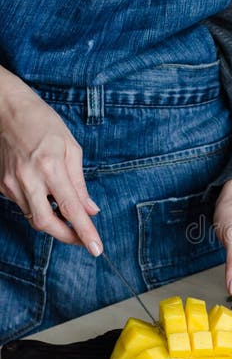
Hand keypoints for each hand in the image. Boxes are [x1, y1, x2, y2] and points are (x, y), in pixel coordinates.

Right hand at [0, 67, 101, 253]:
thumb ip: (80, 183)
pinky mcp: (2, 185)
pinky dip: (39, 207)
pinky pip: (24, 206)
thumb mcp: (71, 148)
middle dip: (66, 236)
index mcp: (51, 167)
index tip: (96, 249)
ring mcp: (12, 183)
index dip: (85, 232)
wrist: (6, 109)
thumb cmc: (43, 123)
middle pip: (47, 223)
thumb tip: (90, 209)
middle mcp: (29, 178)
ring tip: (67, 214)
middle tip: (82, 238)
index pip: (71, 209)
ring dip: (53, 222)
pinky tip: (46, 196)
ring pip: (34, 217)